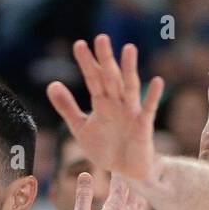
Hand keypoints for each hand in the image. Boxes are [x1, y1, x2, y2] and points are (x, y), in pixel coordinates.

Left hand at [47, 35, 163, 181]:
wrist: (125, 172)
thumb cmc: (106, 148)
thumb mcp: (81, 128)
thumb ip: (67, 107)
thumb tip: (51, 84)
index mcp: (102, 103)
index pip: (93, 78)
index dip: (87, 63)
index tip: (79, 45)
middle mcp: (117, 103)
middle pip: (110, 78)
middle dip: (106, 60)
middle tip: (101, 38)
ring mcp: (131, 113)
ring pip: (129, 88)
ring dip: (129, 70)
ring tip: (129, 49)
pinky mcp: (143, 126)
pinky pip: (148, 109)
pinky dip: (153, 96)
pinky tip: (157, 81)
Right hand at [70, 171, 155, 209]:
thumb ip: (83, 196)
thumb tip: (85, 174)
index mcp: (115, 207)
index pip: (120, 182)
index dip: (120, 170)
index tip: (119, 160)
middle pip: (135, 192)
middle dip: (136, 180)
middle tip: (138, 169)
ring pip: (142, 209)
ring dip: (143, 199)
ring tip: (144, 192)